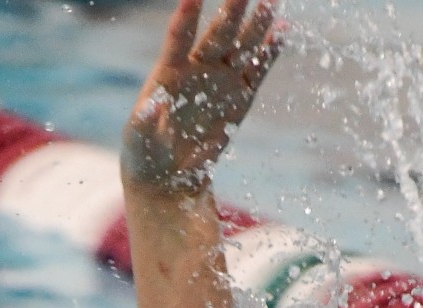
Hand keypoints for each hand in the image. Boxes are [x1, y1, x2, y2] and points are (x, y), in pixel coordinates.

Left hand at [122, 0, 281, 194]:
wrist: (169, 175)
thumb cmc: (145, 154)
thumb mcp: (138, 141)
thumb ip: (144, 122)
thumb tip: (153, 103)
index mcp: (169, 73)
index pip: (179, 37)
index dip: (188, 15)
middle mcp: (197, 70)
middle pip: (218, 33)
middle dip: (232, 9)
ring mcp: (220, 81)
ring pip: (241, 46)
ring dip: (256, 24)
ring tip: (270, 2)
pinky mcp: (240, 98)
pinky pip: (258, 70)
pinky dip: (270, 52)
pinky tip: (283, 31)